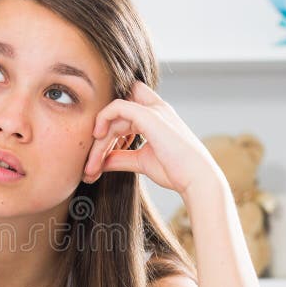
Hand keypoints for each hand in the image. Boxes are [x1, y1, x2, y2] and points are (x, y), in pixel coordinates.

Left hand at [83, 81, 220, 196]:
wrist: (196, 179)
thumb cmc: (176, 171)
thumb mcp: (141, 162)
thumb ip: (120, 158)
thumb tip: (100, 162)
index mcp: (156, 117)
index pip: (126, 108)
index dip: (111, 123)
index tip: (102, 150)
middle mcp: (155, 109)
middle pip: (116, 114)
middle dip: (99, 140)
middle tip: (89, 168)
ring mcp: (153, 110)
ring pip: (113, 115)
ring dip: (98, 142)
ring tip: (90, 168)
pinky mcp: (149, 115)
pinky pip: (117, 107)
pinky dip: (103, 119)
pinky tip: (97, 139)